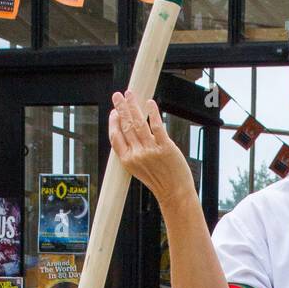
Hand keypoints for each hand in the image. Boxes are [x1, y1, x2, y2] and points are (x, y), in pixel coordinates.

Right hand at [109, 89, 195, 207]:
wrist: (175, 192)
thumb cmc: (159, 180)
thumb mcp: (139, 169)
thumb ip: (133, 150)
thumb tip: (132, 130)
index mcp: (127, 160)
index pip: (115, 137)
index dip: (113, 123)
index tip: (114, 112)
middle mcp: (137, 155)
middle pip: (126, 126)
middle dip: (121, 108)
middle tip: (117, 96)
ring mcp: (151, 151)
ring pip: (139, 123)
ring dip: (133, 106)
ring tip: (130, 95)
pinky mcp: (165, 147)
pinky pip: (157, 126)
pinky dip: (153, 113)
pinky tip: (150, 103)